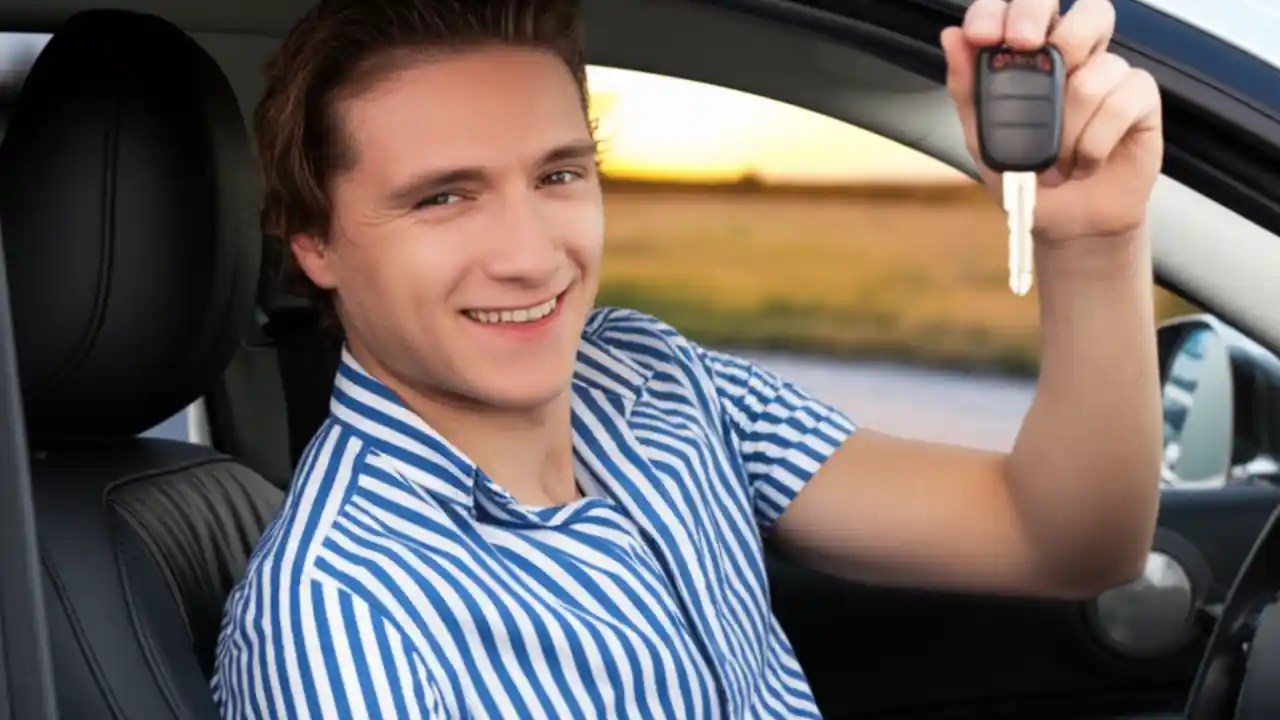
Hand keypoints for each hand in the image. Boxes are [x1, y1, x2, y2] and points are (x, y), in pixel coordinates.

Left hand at [941, 0, 1162, 245]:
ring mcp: (1113, 74)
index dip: (1005, 9)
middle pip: (1086, 9)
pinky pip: (1120, 103)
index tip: (983, 36)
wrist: (1063, 223)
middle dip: (1049, 22)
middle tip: (1025, 48)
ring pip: (1096, 70)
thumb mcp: (982, 136)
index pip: (1027, 7)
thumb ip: (967, 87)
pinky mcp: (1141, 100)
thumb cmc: (1024, 174)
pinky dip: (1092, 144)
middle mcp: (1078, 55)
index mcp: (1035, 54)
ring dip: (1066, 127)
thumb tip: (951, 35)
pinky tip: (1083, 163)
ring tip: (1054, 160)